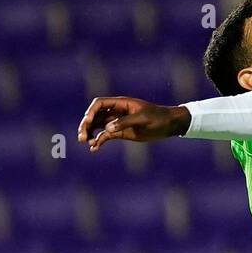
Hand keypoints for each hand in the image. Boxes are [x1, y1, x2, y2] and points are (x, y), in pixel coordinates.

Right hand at [77, 97, 191, 151]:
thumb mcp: (143, 118)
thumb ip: (125, 122)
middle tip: (82, 137)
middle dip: (86, 125)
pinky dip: (98, 141)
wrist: (169, 125)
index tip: (88, 122)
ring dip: (90, 133)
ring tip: (86, 142)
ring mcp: (117, 122)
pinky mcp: (120, 132)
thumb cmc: (158, 117)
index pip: (100, 104)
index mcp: (121, 104)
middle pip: (94, 115)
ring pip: (97, 126)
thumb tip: (107, 128)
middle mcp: (116, 112)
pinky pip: (105, 136)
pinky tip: (94, 149)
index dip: (91, 112)